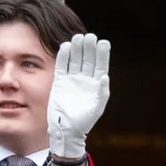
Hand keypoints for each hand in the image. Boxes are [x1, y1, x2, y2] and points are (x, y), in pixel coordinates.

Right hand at [47, 33, 111, 160]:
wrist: (66, 128)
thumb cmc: (84, 121)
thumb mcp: (96, 109)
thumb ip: (102, 93)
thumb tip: (105, 77)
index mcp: (96, 84)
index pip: (100, 65)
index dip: (102, 54)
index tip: (103, 43)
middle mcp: (85, 79)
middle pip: (88, 59)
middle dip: (89, 48)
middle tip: (90, 37)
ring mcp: (72, 79)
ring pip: (75, 60)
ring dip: (77, 49)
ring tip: (78, 37)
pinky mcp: (60, 81)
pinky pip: (62, 66)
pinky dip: (63, 56)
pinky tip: (66, 46)